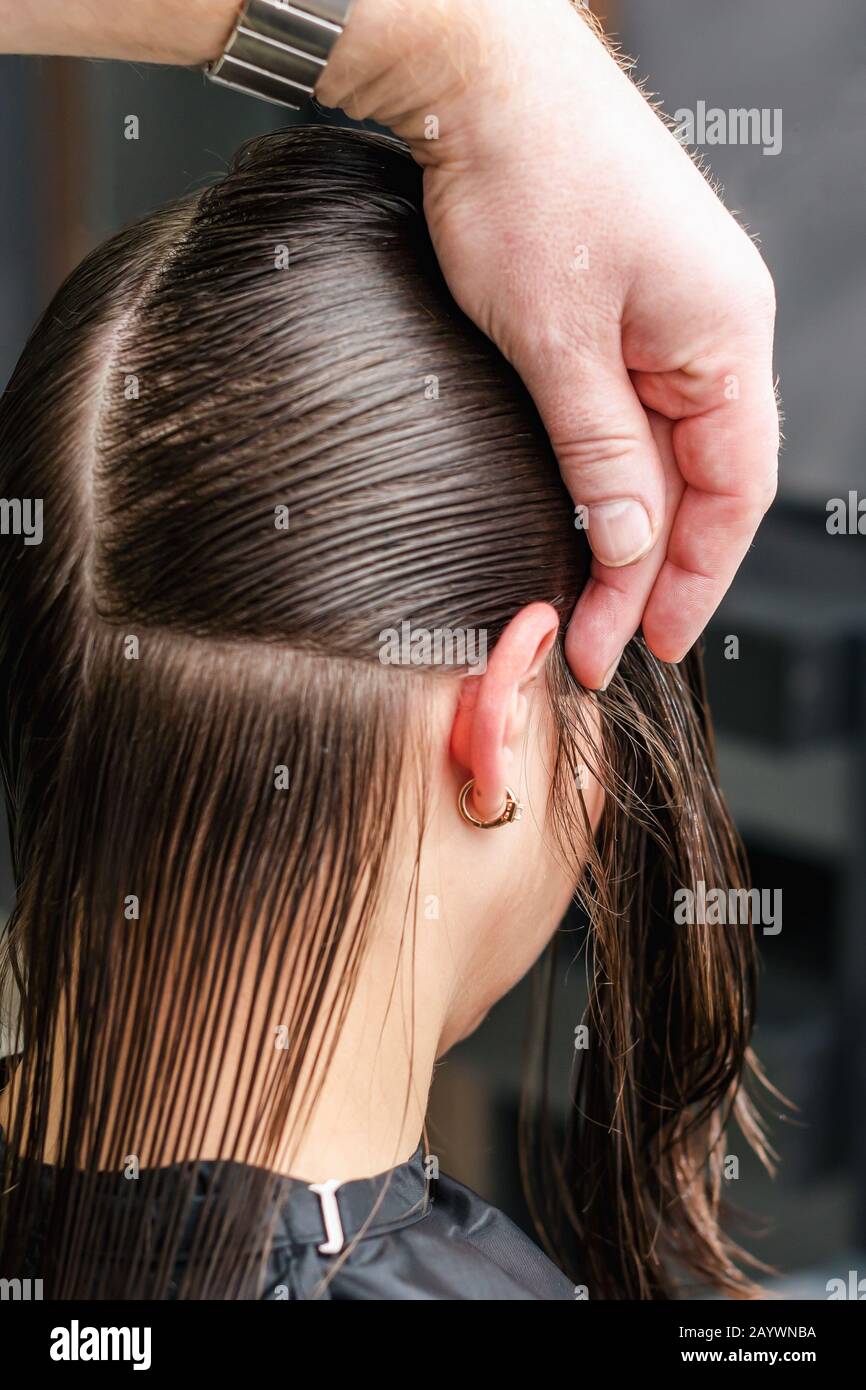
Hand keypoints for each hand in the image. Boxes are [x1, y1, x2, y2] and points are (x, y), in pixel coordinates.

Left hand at [321, 0, 778, 688]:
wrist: (478, 80)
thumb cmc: (526, 181)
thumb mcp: (556, 341)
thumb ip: (600, 450)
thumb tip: (630, 542)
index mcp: (725, 337)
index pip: (733, 491)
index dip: (696, 579)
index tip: (650, 643)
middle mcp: (714, 332)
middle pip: (702, 482)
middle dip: (653, 572)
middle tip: (601, 644)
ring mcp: (672, 319)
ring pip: (665, 454)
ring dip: (630, 530)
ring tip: (589, 601)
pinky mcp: (627, 310)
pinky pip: (634, 415)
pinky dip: (611, 475)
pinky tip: (585, 519)